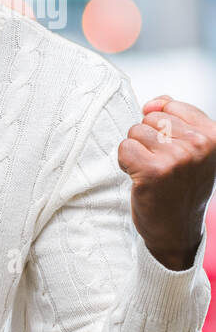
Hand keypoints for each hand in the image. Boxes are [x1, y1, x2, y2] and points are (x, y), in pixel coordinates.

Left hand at [118, 94, 215, 269]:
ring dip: (137, 152)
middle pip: (150, 118)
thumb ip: (175, 117)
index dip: (162, 128)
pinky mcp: (153, 171)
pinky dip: (126, 162)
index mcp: (214, 135)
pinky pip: (124, 147)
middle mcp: (200, 144)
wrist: (176, 229)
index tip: (172, 150)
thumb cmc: (180, 185)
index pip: (170, 106)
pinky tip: (140, 177)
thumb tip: (152, 103)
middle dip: (148, 140)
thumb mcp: (191, 148)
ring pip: (135, 132)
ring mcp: (177, 157)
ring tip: (152, 172)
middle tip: (161, 165)